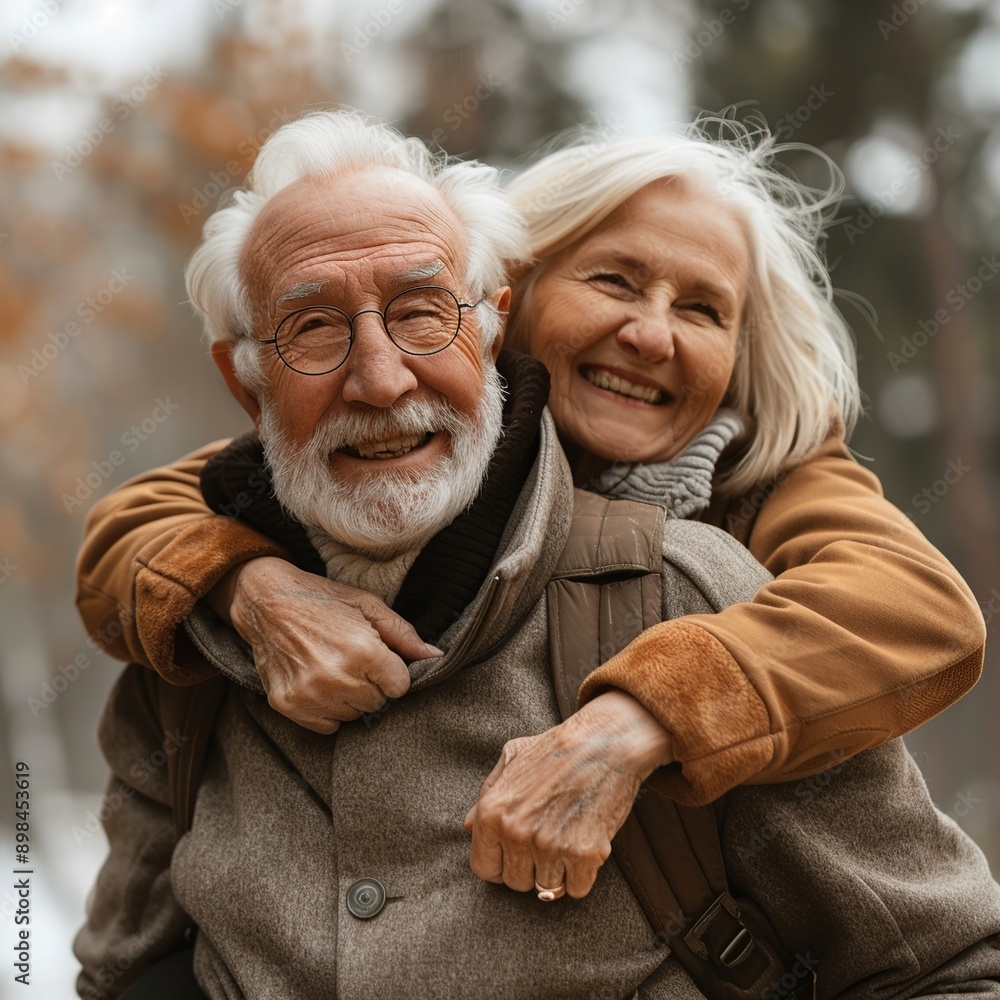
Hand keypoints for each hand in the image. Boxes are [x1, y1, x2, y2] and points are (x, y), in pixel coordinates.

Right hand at [210, 557, 440, 733]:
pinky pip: (327, 726)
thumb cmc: (323, 600)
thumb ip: (405, 635)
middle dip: (371, 684)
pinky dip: (328, 709)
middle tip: (352, 660)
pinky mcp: (288, 705)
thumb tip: (437, 657)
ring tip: (333, 668)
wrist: (266, 601)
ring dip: (349, 698)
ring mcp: (309, 694)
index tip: (379, 659)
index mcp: (362, 650)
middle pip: (377, 702)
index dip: (391, 672)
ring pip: (353, 716)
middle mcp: (336, 676)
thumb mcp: (368, 606)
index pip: (400, 687)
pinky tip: (318, 682)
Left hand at [463, 690, 670, 898]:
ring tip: (567, 838)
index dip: (501, 863)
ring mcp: (550, 845)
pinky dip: (583, 875)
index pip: (484, 869)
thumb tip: (468, 827)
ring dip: (558, 870)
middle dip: (531, 867)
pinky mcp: (584, 854)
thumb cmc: (557, 748)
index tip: (516, 853)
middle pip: (517, 883)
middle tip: (547, 840)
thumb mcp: (512, 758)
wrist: (605, 741)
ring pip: (546, 889)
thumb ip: (487, 794)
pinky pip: (576, 889)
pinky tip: (586, 845)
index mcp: (493, 812)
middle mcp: (516, 832)